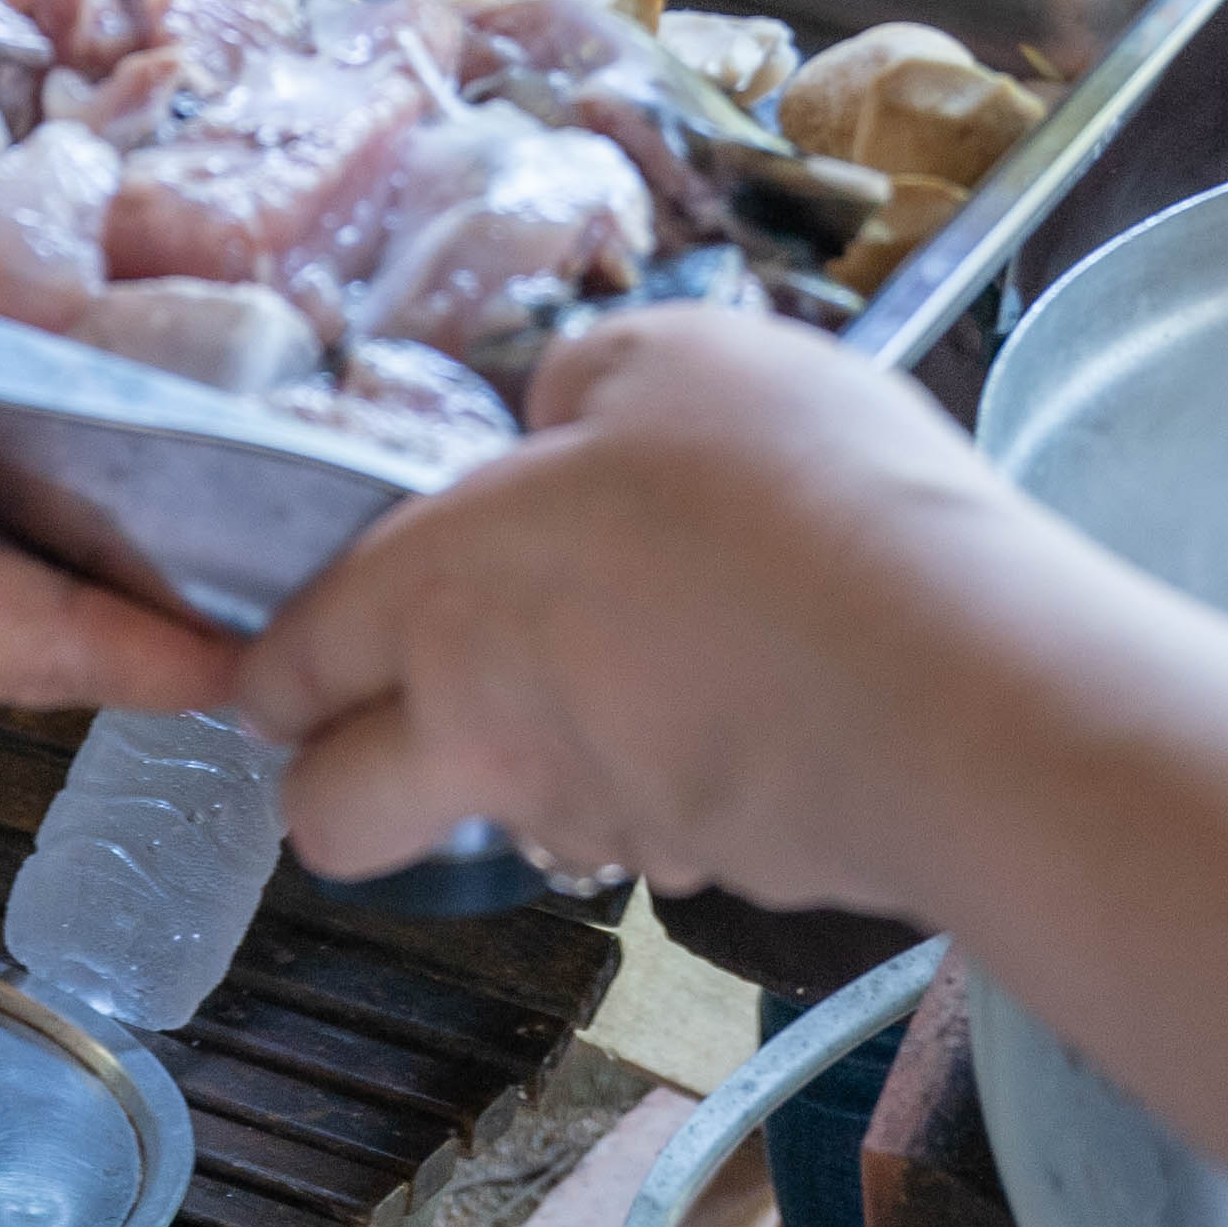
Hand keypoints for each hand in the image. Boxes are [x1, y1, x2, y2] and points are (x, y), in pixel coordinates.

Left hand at [236, 308, 1032, 905]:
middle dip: (340, 780)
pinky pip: (639, 829)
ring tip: (650, 660)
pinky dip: (668, 778)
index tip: (297, 651)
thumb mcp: (681, 355)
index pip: (286, 666)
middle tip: (422, 700)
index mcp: (437, 590)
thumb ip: (583, 385)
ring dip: (536, 765)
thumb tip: (555, 426)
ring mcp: (589, 817)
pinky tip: (752, 697)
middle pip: (328, 819)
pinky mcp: (700, 871)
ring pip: (497, 824)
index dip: (275, 664)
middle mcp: (479, 729)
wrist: (952, 685)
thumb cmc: (793, 492)